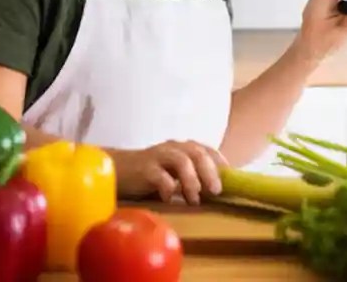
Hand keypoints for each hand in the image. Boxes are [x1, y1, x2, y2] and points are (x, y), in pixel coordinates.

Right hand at [109, 140, 227, 204]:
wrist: (118, 170)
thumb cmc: (150, 174)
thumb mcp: (174, 173)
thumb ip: (193, 177)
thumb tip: (217, 191)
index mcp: (181, 148)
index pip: (206, 149)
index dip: (219, 162)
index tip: (229, 179)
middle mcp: (171, 148)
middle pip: (197, 152)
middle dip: (209, 172)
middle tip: (215, 191)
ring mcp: (157, 156)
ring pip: (181, 160)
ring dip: (191, 181)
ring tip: (194, 199)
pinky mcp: (144, 168)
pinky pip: (160, 176)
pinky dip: (168, 188)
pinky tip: (169, 199)